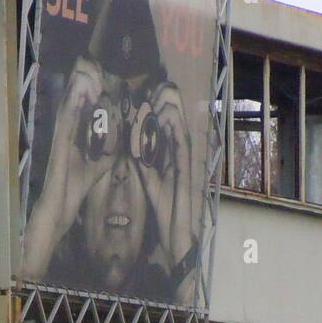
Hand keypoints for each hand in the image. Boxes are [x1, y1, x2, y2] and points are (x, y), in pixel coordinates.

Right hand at [24, 57, 113, 276]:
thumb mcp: (97, 168)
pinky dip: (73, 104)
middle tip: (92, 60)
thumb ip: (107, 155)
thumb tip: (120, 146)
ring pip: (69, 106)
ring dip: (77, 86)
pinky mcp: (60, 144)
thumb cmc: (74, 189)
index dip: (92, 91)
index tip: (102, 72)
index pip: (85, 109)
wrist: (59, 207)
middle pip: (76, 102)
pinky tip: (79, 90)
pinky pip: (67, 120)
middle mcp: (67, 133)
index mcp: (76, 137)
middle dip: (84, 81)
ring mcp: (62, 137)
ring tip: (85, 65)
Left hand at [134, 81, 195, 281]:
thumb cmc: (166, 208)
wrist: (177, 236)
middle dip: (165, 102)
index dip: (157, 106)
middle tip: (155, 86)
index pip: (165, 124)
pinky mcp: (186, 172)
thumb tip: (135, 141)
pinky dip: (174, 130)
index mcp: (171, 155)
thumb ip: (144, 160)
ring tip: (161, 93)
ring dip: (171, 110)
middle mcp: (181, 154)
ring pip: (179, 129)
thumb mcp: (149, 179)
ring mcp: (186, 162)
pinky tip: (167, 116)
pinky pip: (180, 147)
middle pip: (175, 121)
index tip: (146, 92)